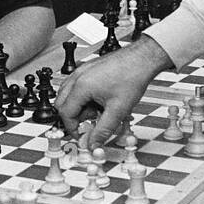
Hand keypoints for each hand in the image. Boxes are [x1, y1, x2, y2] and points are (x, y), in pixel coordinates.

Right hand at [56, 37, 172, 148]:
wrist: (142, 59)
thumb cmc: (132, 76)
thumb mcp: (118, 110)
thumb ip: (103, 130)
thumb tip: (93, 144)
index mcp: (81, 86)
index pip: (65, 114)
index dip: (72, 128)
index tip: (82, 136)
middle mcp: (78, 76)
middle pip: (62, 104)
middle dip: (74, 118)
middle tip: (90, 123)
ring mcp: (82, 71)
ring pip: (68, 95)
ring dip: (79, 107)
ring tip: (98, 110)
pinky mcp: (88, 69)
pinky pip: (77, 86)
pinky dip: (83, 97)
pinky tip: (100, 100)